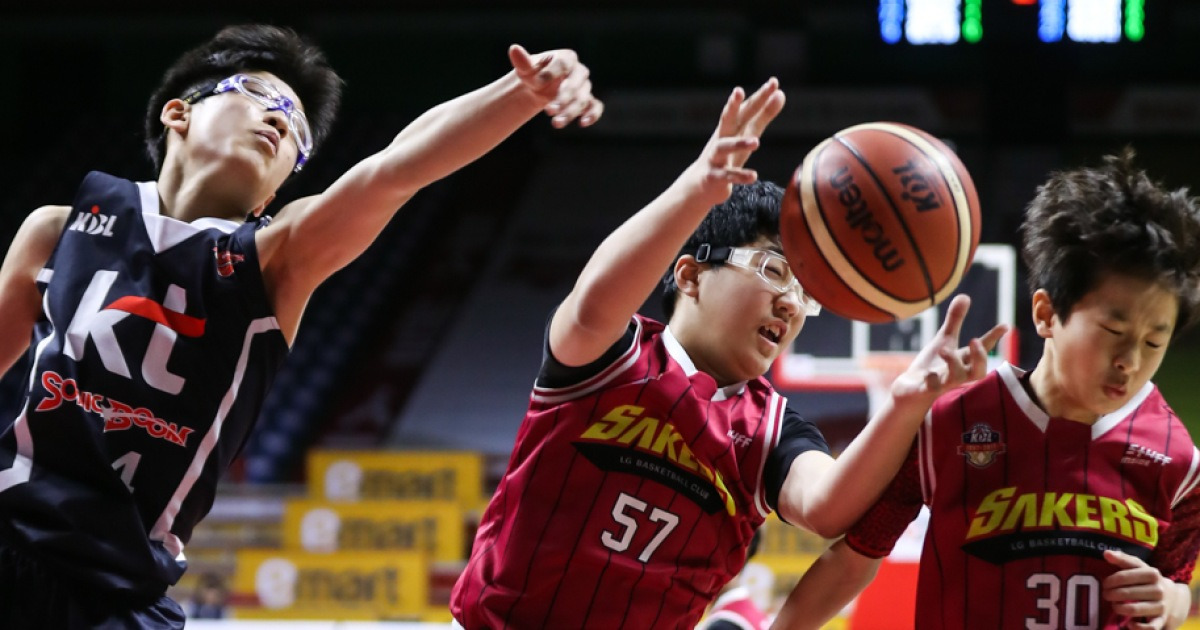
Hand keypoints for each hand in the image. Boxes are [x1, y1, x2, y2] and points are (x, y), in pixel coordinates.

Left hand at [509, 44, 603, 127]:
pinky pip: (595, 107)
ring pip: (582, 99)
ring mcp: (585, 87)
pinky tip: (583, 123)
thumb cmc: (534, 74)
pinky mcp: (588, 101)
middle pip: (575, 84)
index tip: (536, 83)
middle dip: (563, 98)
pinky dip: (592, 114)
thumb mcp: (526, 68)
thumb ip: (523, 62)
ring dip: (570, 112)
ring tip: (555, 123)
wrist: (539, 87)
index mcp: (566, 58)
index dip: (551, 74)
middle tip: (549, 111)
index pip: (563, 64)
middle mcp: (579, 71)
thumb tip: (514, 49)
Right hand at [683, 77, 785, 207]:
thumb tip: (781, 94)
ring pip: (724, 147)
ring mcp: (715, 157)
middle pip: (727, 120)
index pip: (747, 108)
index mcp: (731, 126)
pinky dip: (739, 176)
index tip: (774, 82)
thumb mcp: (747, 133)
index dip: (759, 96)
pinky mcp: (714, 177)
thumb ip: (764, 115)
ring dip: (739, 143)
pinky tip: (754, 176)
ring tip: (756, 142)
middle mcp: (721, 138)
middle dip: (732, 106)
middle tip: (738, 91)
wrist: (700, 185)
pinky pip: (727, 176)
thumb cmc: (727, 155)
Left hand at [890, 295, 1008, 405]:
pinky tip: (929, 372)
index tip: (1005, 325)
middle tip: (974, 339)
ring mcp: (942, 383)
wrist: (910, 390)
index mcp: (963, 361)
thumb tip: (965, 295)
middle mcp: (957, 374)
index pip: (983, 350)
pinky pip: (932, 388)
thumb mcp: (944, 340)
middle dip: (980, 357)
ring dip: (953, 363)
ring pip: (956, 379)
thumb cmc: (932, 365)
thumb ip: (955, 321)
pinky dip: (931, 380)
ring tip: (943, 349)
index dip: (993, 338)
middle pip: (978, 372)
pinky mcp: (925, 390)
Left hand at [1103, 549, 1182, 628]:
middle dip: (1111, 594)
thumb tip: (1106, 553)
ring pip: (1134, 609)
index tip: (1105, 584)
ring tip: (1114, 605)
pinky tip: (1128, 623)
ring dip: (1119, 608)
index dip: (1110, 581)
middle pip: (1127, 593)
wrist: (1173, 598)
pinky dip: (1137, 626)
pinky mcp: (1161, 620)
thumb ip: (1123, 559)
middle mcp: (1159, 590)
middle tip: (1106, 595)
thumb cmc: (1148, 580)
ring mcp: (1161, 606)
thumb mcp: (1139, 567)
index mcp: (1152, 574)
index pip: (1124, 576)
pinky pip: (1149, 627)